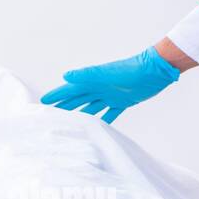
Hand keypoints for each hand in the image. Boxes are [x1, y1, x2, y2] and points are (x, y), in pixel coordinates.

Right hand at [40, 46, 179, 123]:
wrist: (155, 71)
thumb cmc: (132, 69)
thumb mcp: (107, 73)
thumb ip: (87, 75)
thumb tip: (66, 75)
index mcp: (93, 81)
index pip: (70, 89)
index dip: (57, 95)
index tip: (43, 102)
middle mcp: (99, 88)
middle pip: (77, 99)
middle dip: (64, 107)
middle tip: (51, 116)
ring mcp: (110, 96)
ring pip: (90, 107)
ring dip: (80, 115)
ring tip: (70, 124)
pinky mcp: (123, 102)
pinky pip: (109, 114)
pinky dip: (103, 121)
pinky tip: (97, 128)